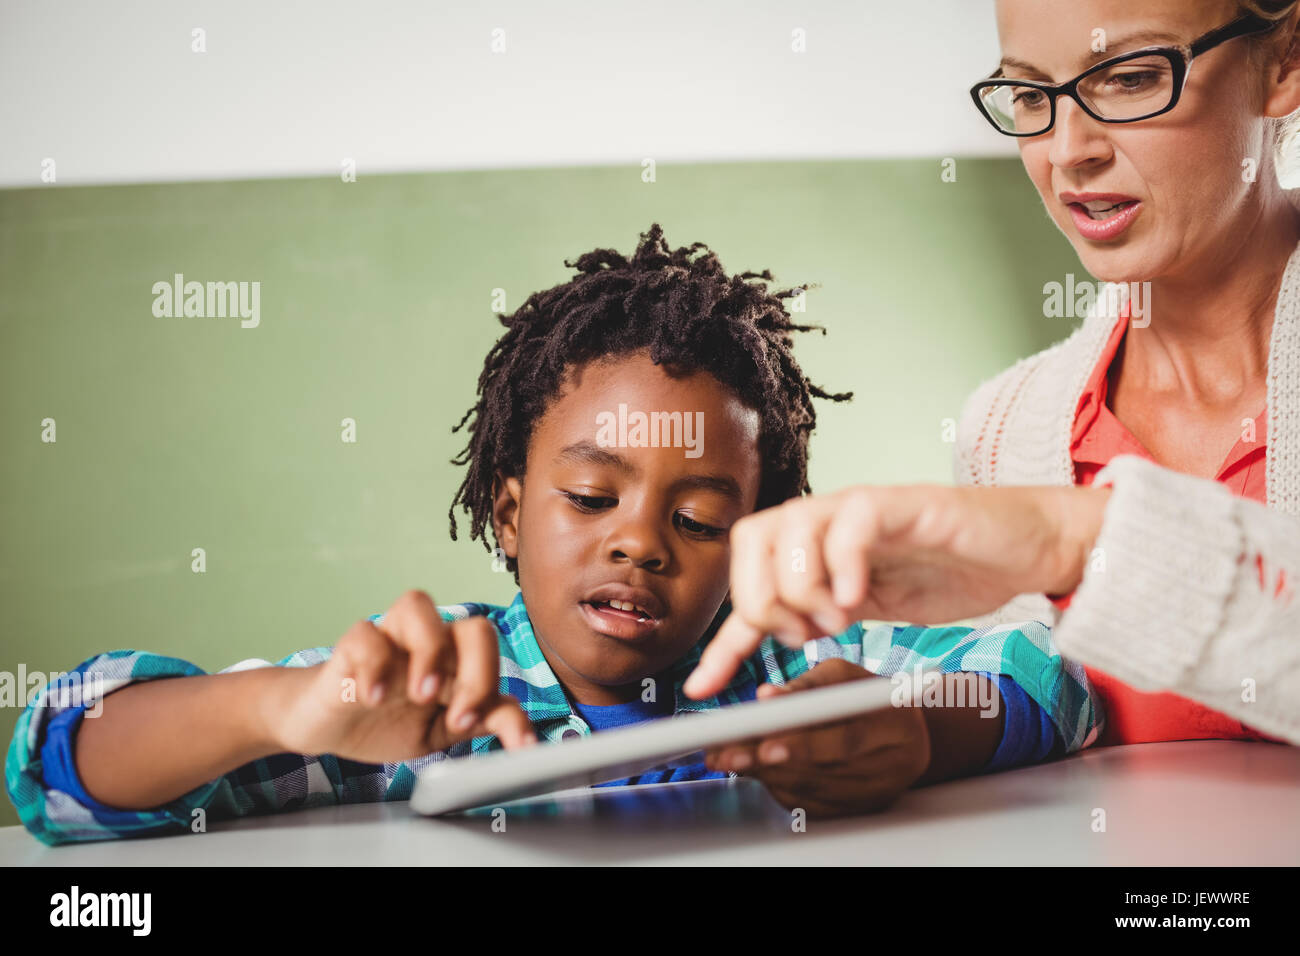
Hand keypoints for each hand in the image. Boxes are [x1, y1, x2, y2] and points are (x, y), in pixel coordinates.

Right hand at [272, 590, 535, 761]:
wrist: (324, 723)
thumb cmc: (387, 719)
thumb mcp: (441, 731)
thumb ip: (484, 722)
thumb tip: (526, 735)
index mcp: (456, 660)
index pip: (495, 656)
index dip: (496, 688)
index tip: (481, 730)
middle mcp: (428, 641)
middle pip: (472, 625)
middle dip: (476, 671)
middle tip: (456, 713)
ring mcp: (390, 639)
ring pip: (418, 604)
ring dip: (429, 651)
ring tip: (421, 694)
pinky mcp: (350, 648)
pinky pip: (364, 634)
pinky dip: (372, 666)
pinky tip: (373, 698)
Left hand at [684, 483, 1108, 698]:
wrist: (1018, 547)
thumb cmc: (947, 570)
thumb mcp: (867, 606)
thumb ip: (819, 615)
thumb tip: (773, 643)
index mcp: (811, 546)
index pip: (745, 584)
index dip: (721, 641)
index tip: (703, 688)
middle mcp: (824, 520)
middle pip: (748, 543)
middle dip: (764, 603)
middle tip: (806, 635)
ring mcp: (857, 507)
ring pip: (786, 528)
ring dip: (801, 587)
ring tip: (840, 618)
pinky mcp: (897, 504)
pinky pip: (848, 522)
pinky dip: (842, 565)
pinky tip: (860, 598)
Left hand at [704, 659, 929, 816]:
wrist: (904, 732)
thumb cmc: (866, 696)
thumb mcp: (844, 675)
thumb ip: (807, 685)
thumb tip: (767, 697)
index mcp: (896, 723)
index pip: (845, 738)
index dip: (803, 743)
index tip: (764, 742)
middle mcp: (893, 765)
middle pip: (824, 768)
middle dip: (769, 760)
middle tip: (729, 754)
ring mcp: (876, 792)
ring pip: (812, 789)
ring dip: (764, 775)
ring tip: (728, 758)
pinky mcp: (857, 809)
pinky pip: (812, 805)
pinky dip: (777, 788)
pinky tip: (754, 771)